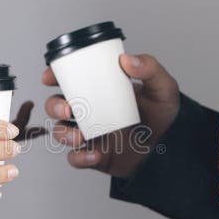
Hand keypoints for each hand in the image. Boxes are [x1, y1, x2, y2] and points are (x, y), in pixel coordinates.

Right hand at [42, 54, 179, 177]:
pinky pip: (75, 158)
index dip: (54, 76)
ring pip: (60, 132)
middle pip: (56, 106)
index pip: (70, 80)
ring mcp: (89, 134)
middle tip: (68, 109)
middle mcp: (89, 111)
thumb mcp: (163, 88)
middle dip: (54, 106)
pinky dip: (80, 157)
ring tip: (80, 136)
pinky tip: (95, 154)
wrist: (169, 150)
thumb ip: (150, 69)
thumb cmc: (161, 117)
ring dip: (63, 134)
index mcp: (99, 90)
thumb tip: (127, 60)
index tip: (49, 76)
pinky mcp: (93, 155)